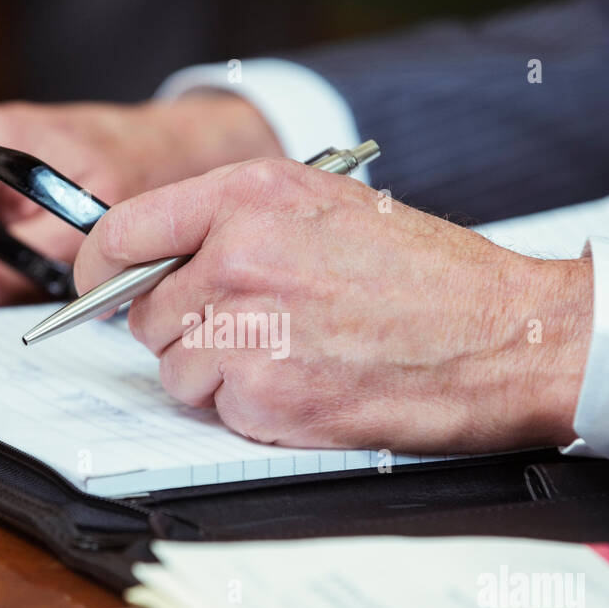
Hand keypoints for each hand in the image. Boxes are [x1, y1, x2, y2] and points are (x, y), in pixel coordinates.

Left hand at [74, 158, 593, 453]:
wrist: (506, 335)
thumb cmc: (428, 275)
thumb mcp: (328, 207)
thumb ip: (234, 224)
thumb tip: (158, 261)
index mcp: (251, 195)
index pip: (123, 230)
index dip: (103, 268)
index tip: (102, 288)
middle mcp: (239, 256)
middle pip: (146, 312)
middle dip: (184, 328)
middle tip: (250, 330)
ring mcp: (249, 330)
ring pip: (177, 369)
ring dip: (218, 375)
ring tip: (292, 357)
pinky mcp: (268, 398)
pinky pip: (216, 411)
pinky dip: (252, 410)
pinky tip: (309, 385)